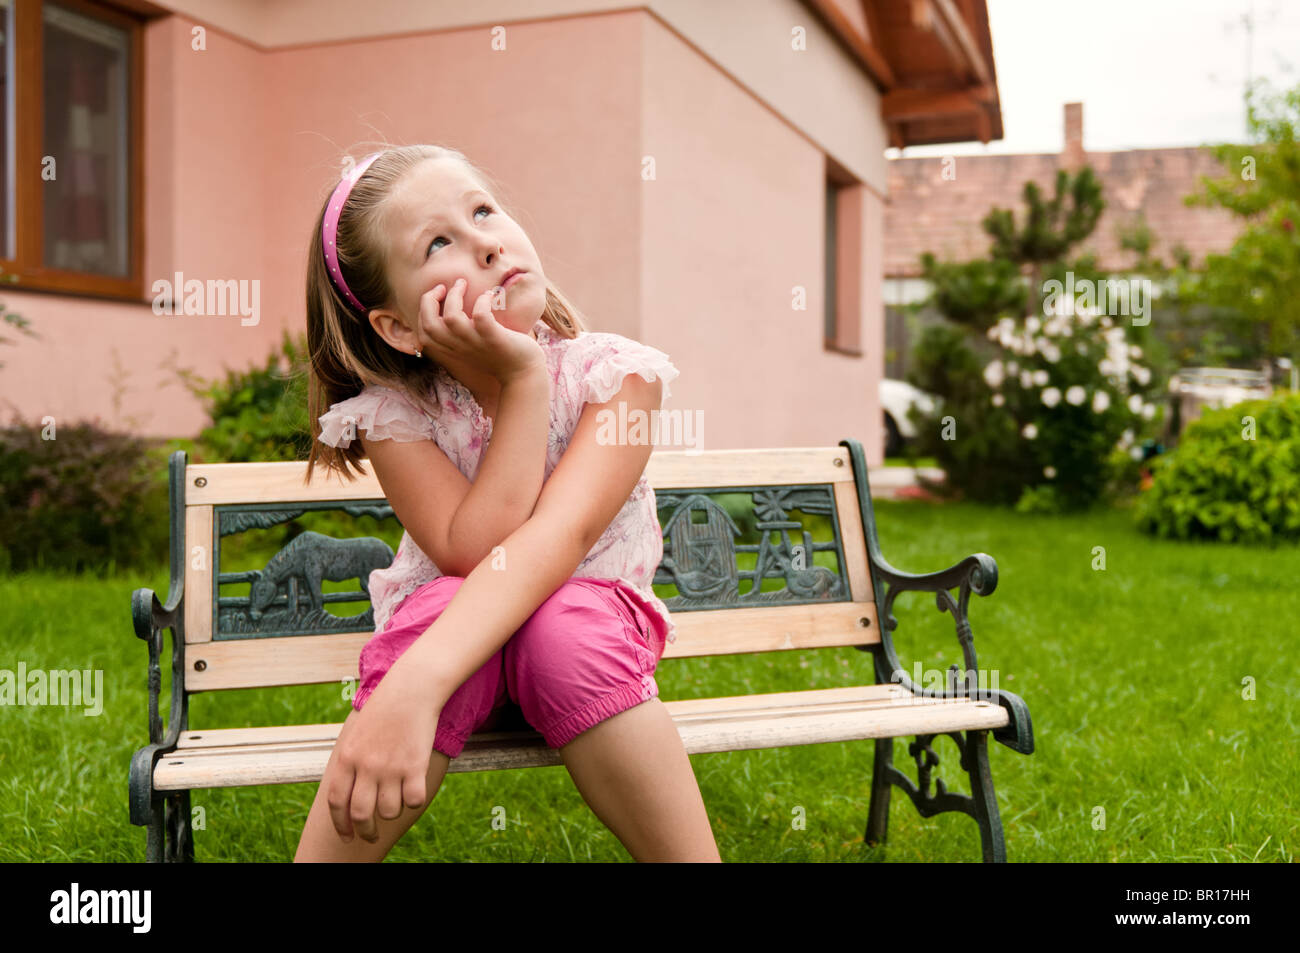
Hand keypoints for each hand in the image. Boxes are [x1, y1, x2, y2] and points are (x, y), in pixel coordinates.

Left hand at [323, 659, 440, 843]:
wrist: (412, 689)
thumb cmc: (384, 710)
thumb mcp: (356, 734)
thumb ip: (350, 763)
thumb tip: (347, 796)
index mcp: (347, 758)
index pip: (337, 802)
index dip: (341, 825)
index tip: (347, 836)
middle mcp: (366, 766)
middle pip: (361, 814)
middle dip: (366, 831)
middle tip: (371, 835)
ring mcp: (391, 767)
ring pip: (388, 811)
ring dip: (392, 811)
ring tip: (397, 799)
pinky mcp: (415, 766)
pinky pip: (413, 800)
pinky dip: (414, 800)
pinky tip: (415, 789)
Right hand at [416, 277, 545, 384]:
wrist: (523, 373)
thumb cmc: (498, 354)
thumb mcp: (472, 346)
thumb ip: (459, 335)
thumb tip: (450, 310)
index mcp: (452, 349)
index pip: (424, 333)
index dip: (424, 310)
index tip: (437, 295)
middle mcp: (460, 347)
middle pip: (429, 325)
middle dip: (430, 300)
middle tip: (444, 287)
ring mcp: (476, 343)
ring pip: (452, 318)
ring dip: (455, 295)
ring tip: (463, 283)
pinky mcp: (494, 338)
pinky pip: (480, 316)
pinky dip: (482, 301)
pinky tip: (490, 295)